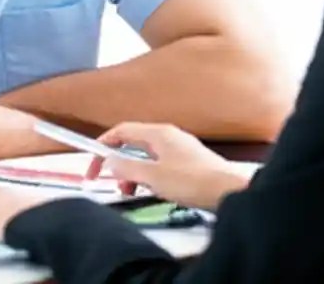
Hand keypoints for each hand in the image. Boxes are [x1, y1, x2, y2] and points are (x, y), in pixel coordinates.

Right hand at [87, 122, 248, 209]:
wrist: (230, 192)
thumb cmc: (192, 182)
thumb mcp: (152, 177)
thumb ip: (126, 168)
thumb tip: (109, 161)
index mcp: (158, 133)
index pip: (121, 131)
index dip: (103, 145)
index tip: (93, 165)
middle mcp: (169, 136)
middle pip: (133, 144)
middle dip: (119, 163)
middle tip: (115, 184)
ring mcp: (181, 148)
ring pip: (147, 156)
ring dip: (134, 172)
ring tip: (134, 191)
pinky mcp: (190, 162)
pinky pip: (160, 164)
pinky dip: (150, 176)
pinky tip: (154, 191)